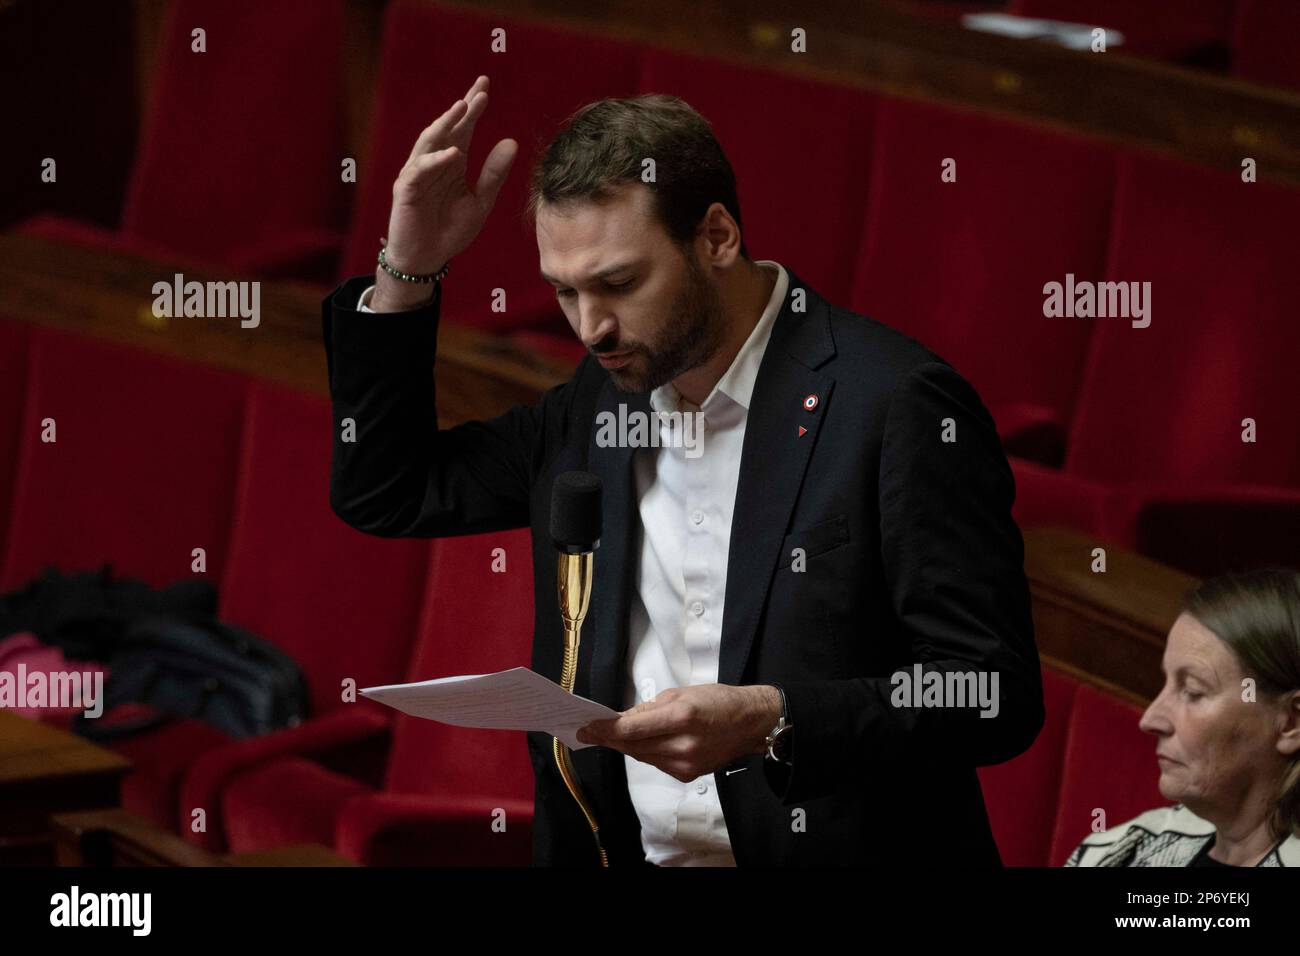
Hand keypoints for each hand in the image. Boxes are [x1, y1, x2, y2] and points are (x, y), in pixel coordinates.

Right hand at [372, 74, 517, 311]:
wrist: (428, 259)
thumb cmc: (450, 231)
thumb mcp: (481, 203)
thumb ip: (494, 174)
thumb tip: (512, 142)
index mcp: (453, 163)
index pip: (464, 129)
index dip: (473, 108)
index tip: (486, 87)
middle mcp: (434, 163)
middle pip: (447, 128)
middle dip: (463, 108)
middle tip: (480, 89)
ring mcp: (418, 174)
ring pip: (430, 142)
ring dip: (446, 124)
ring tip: (463, 107)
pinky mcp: (406, 190)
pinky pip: (420, 171)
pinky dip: (436, 160)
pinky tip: (453, 152)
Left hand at [576, 685, 781, 782]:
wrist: (749, 723)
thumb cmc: (717, 701)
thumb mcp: (680, 693)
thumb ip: (647, 709)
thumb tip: (620, 720)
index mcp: (680, 717)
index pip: (631, 729)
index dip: (604, 730)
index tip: (585, 729)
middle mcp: (682, 745)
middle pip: (633, 746)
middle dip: (610, 738)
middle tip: (589, 731)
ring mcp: (686, 764)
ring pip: (642, 757)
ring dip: (627, 745)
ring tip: (614, 734)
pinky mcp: (688, 775)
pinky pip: (656, 763)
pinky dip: (646, 752)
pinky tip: (644, 742)